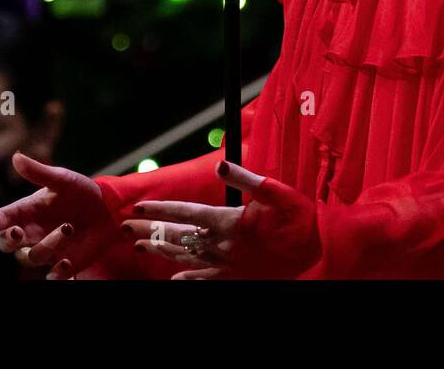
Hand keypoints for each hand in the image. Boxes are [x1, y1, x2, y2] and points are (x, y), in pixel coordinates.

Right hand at [0, 152, 117, 278]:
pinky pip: (52, 276)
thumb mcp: (62, 179)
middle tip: (18, 232)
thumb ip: (39, 172)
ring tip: (68, 228)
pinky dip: (56, 273)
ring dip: (47, 245)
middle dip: (9, 240)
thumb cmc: (81, 192)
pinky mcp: (62, 264)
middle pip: (7, 244)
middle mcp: (32, 232)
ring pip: (32, 256)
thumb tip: (16, 156)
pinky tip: (66, 262)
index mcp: (28, 210)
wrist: (108, 209)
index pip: (5, 218)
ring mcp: (46, 249)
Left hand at [125, 160, 320, 279]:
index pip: (186, 213)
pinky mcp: (236, 276)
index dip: (160, 210)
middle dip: (149, 232)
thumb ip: (247, 178)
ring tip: (140, 246)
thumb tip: (220, 163)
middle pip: (178, 237)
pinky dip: (187, 278)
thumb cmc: (299, 219)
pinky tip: (173, 278)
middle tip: (125, 229)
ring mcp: (228, 264)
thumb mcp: (277, 192)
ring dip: (160, 252)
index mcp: (229, 221)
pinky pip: (204, 280)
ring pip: (186, 258)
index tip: (137, 208)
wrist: (318, 251)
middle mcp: (223, 245)